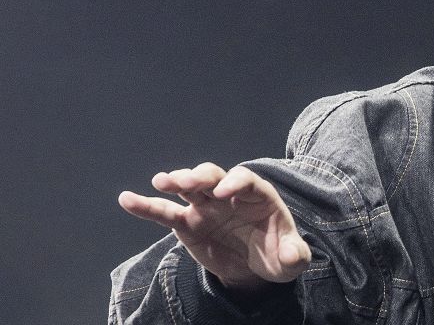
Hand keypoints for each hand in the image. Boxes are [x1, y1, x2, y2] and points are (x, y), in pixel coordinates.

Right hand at [118, 162, 311, 293]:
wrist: (255, 268)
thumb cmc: (276, 255)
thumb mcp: (291, 259)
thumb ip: (294, 255)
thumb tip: (292, 255)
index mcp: (258, 196)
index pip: (247, 180)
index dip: (236, 183)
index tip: (224, 192)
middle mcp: (229, 194)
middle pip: (214, 177)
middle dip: (201, 176)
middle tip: (187, 182)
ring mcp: (206, 206)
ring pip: (188, 188)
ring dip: (176, 181)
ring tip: (162, 181)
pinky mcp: (188, 222)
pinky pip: (165, 212)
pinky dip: (146, 206)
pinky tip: (127, 199)